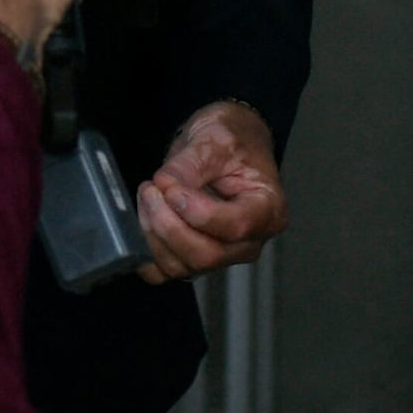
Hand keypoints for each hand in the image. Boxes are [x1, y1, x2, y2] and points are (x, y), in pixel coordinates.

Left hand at [137, 100, 288, 282]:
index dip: (197, 212)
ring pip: (183, 266)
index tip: (171, 187)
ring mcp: (222, 255)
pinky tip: (144, 221)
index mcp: (268, 211)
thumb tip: (163, 186)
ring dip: (155, 234)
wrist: (227, 144)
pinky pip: (167, 271)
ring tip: (148, 196)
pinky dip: (148, 252)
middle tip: (151, 189)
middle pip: (206, 255)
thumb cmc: (233, 141)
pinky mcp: (195, 258)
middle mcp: (249, 242)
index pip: (236, 227)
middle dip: (169, 225)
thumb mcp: (215, 140)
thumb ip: (189, 166)